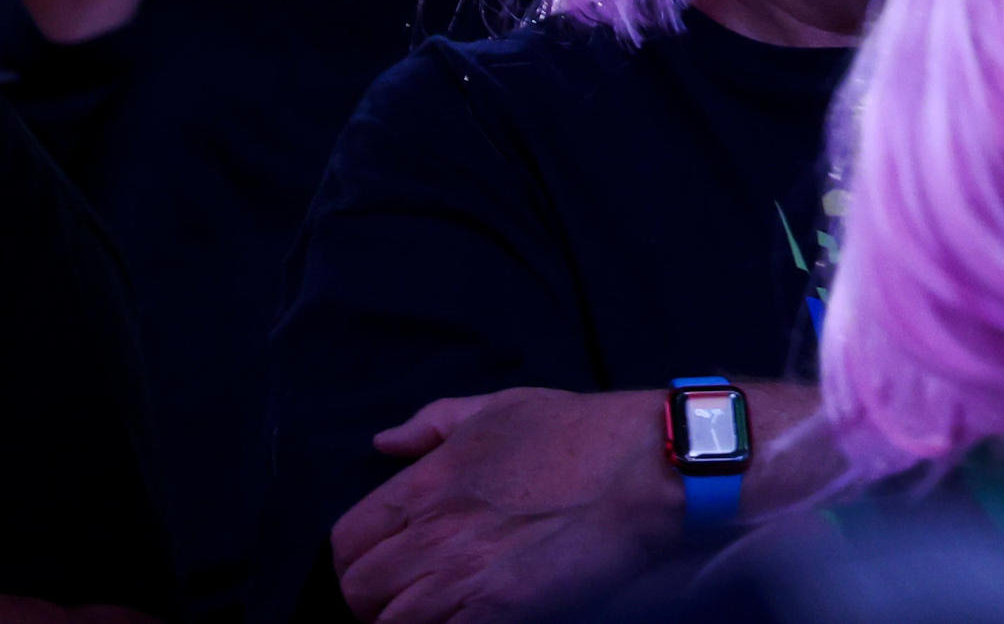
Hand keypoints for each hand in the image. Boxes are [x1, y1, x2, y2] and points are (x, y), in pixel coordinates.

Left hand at [331, 388, 674, 623]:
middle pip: (358, 591)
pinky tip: (469, 618)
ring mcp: (460, 578)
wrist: (649, 468)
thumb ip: (434, 423)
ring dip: (407, 621)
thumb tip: (384, 444)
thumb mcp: (503, 407)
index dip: (359, 558)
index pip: (346, 541)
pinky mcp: (496, 611)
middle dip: (376, 598)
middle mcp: (431, 534)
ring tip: (440, 612)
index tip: (385, 563)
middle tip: (411, 594)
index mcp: (425, 484)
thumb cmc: (582, 432)